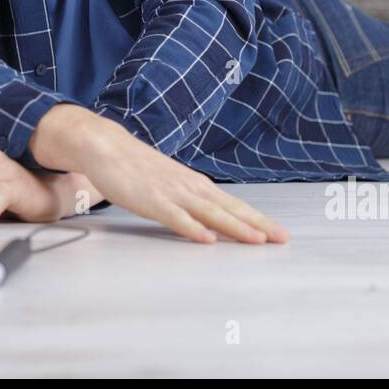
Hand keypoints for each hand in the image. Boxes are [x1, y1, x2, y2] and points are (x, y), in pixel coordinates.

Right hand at [30, 104, 287, 244]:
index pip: (233, 204)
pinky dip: (191, 228)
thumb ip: (189, 200)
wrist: (106, 148)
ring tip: (256, 240)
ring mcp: (172, 193)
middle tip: (282, 238)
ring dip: (234, 227)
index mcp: (195, 184)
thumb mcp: (170, 183)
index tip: (279, 232)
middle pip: (229, 208)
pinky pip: (175, 218)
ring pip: (209, 213)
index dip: (257, 219)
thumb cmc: (137, 168)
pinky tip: (206, 239)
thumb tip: (208, 219)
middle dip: (257, 224)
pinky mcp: (151, 201)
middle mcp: (190, 187)